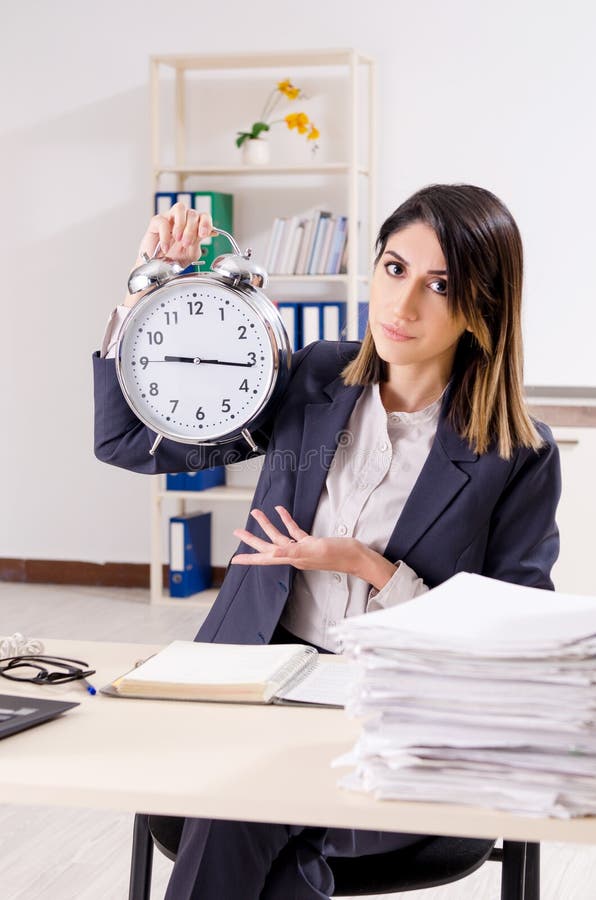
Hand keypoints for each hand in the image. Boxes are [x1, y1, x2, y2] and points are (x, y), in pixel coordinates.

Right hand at [124, 201, 216, 306]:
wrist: (158, 268)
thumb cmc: (174, 259)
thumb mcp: (191, 253)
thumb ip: (199, 241)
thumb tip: (212, 232)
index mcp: (194, 226)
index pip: (204, 216)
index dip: (206, 223)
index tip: (204, 234)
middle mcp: (183, 219)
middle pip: (193, 213)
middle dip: (191, 229)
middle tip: (187, 243)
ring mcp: (170, 218)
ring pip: (180, 208)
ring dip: (181, 224)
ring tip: (178, 239)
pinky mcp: (156, 222)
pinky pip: (163, 221)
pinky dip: (165, 236)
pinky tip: (165, 247)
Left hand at [231, 506, 362, 574]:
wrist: (356, 556)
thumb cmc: (338, 556)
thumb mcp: (314, 551)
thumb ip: (293, 551)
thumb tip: (274, 552)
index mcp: (293, 558)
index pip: (266, 559)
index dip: (249, 559)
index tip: (234, 560)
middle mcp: (294, 555)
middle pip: (268, 546)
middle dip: (252, 538)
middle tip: (237, 532)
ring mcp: (302, 549)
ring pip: (280, 536)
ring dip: (268, 524)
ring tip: (257, 513)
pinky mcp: (311, 542)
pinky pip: (294, 531)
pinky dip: (287, 521)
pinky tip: (281, 512)